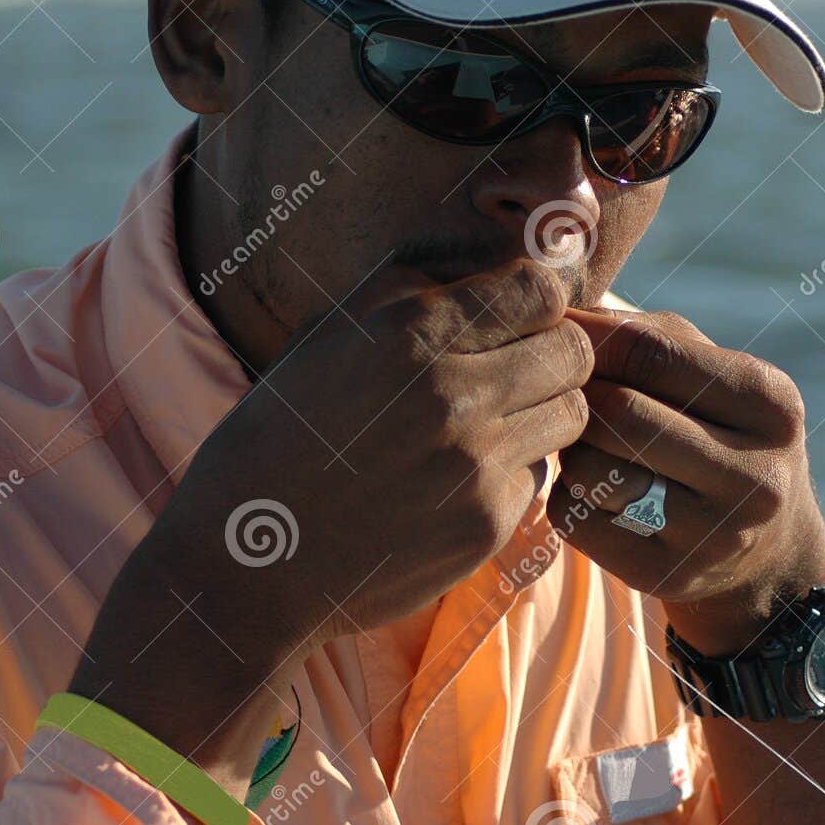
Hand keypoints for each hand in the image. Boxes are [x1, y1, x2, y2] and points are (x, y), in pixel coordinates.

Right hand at [71, 259, 590, 781]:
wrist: (250, 565)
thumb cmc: (282, 434)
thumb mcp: (329, 333)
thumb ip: (418, 285)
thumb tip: (506, 259)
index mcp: (407, 331)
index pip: (539, 289)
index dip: (535, 301)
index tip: (514, 318)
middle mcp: (451, 393)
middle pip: (574, 351)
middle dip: (552, 354)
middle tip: (512, 371)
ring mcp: (475, 465)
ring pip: (571, 414)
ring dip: (542, 412)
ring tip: (485, 424)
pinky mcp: (486, 525)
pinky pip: (537, 477)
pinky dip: (509, 474)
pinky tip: (451, 483)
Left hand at [548, 308, 824, 654]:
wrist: (770, 557)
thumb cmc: (723, 436)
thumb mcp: (715, 378)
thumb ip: (647, 336)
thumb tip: (563, 316)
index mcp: (769, 402)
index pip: (653, 351)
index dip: (591, 340)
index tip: (561, 338)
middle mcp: (755, 473)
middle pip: (620, 413)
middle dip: (579, 398)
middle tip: (562, 396)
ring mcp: (716, 534)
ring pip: (595, 471)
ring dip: (572, 450)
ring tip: (585, 444)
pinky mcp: (671, 577)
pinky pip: (580, 521)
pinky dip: (568, 497)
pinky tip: (591, 491)